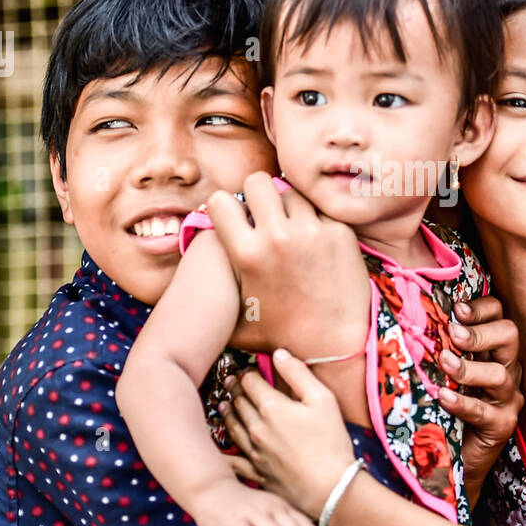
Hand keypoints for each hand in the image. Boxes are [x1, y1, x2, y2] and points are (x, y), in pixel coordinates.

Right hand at [208, 172, 368, 356]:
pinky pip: (319, 210)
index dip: (228, 208)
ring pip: (292, 192)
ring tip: (292, 229)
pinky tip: (316, 243)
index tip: (237, 219)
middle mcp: (277, 237)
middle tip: (266, 213)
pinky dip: (315, 221)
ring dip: (289, 206)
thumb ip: (212, 295)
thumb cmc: (280, 335)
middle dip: (259, 194)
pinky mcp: (339, 232)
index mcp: (246, 254)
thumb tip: (186, 287)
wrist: (334, 345)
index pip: (222, 200)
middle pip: (258, 181)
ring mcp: (312, 231)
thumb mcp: (235, 319)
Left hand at [219, 350, 357, 518]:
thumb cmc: (331, 442)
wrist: (330, 488)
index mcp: (272, 407)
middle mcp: (256, 428)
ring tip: (223, 404)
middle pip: (239, 402)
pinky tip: (217, 448)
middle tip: (229, 381)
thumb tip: (279, 354)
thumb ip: (298, 373)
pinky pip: (233, 461)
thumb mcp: (323, 399)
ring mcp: (254, 452)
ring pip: (232, 427)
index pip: (250, 382)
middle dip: (234, 389)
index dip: (246, 372)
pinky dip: (223, 452)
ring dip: (227, 413)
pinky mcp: (257, 472)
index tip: (245, 368)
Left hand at [435, 296, 523, 494]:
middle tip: (453, 333)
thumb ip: (436, 346)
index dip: (482, 308)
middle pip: (509, 335)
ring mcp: (507, 398)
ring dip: (469, 367)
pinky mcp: (503, 425)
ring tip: (444, 363)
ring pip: (500, 373)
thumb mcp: (439, 370)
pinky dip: (463, 402)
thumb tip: (408, 319)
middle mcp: (506, 368)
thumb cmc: (441, 407)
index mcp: (492, 349)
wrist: (450, 457)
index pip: (499, 316)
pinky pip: (485, 411)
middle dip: (480, 332)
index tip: (456, 309)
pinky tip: (443, 397)